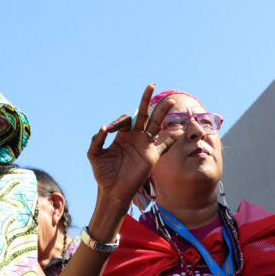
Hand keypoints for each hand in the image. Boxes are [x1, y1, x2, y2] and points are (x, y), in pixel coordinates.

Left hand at [87, 84, 176, 208]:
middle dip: (147, 101)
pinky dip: (172, 137)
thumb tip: (103, 128)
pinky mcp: (152, 156)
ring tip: (170, 101)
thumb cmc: (103, 172)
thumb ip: (96, 141)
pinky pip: (164, 145)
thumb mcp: (95, 155)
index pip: (126, 119)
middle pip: (143, 115)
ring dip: (162, 113)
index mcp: (122, 135)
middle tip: (151, 85)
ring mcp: (144, 145)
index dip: (120, 121)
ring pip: (155, 124)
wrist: (112, 190)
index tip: (110, 130)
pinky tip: (179, 129)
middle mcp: (135, 137)